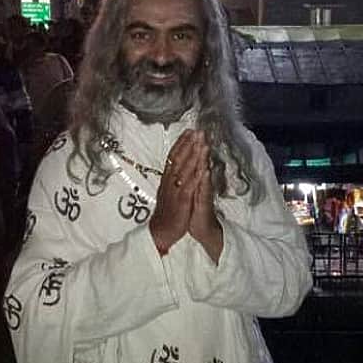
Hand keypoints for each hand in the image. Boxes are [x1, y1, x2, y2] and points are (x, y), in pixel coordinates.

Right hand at [148, 129, 201, 254]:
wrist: (160, 232)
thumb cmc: (166, 211)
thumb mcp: (167, 190)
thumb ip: (172, 177)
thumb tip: (176, 164)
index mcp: (167, 179)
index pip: (173, 156)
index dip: (181, 143)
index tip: (189, 130)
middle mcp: (169, 182)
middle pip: (178, 159)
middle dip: (188, 144)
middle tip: (197, 131)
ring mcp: (175, 192)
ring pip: (184, 171)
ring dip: (193, 156)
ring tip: (202, 143)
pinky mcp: (181, 203)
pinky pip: (188, 189)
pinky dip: (195, 178)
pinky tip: (203, 169)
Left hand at [188, 137, 223, 264]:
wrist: (201, 229)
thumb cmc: (193, 209)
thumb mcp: (189, 190)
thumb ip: (189, 175)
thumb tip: (187, 161)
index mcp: (192, 179)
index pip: (191, 159)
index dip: (190, 145)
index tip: (190, 130)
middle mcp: (199, 183)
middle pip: (199, 162)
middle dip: (198, 146)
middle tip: (201, 131)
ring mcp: (202, 193)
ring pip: (203, 174)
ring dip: (204, 160)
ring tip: (205, 145)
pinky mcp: (204, 204)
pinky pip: (204, 191)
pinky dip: (205, 181)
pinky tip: (206, 171)